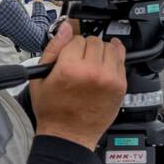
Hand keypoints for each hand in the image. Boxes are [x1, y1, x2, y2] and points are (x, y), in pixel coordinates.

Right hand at [30, 22, 126, 149]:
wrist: (69, 135)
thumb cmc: (53, 111)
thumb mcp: (41, 78)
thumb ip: (53, 48)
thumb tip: (65, 28)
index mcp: (70, 68)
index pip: (76, 39)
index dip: (70, 46)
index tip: (69, 55)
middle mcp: (92, 71)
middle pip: (94, 41)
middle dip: (86, 48)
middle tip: (80, 61)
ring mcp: (109, 78)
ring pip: (110, 47)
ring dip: (101, 52)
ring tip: (92, 64)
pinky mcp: (121, 85)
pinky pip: (122, 60)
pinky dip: (114, 59)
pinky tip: (105, 65)